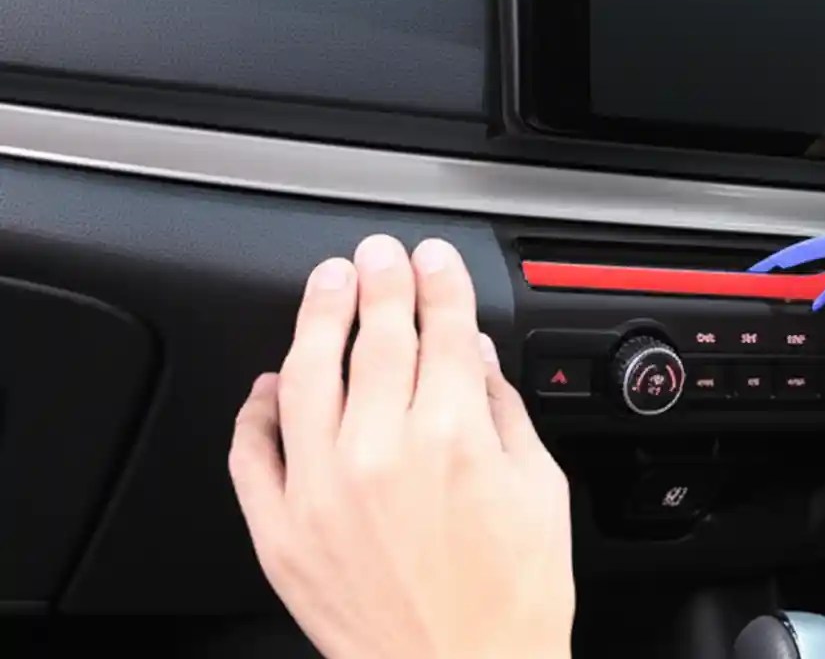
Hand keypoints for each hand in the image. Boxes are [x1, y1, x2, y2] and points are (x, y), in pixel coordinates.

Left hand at [227, 235, 573, 658]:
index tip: (434, 260)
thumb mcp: (538, 492)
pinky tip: (269, 384)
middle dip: (381, 283)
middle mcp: (381, 454)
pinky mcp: (281, 533)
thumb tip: (476, 357)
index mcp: (454, 438)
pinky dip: (257, 410)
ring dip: (316, 318)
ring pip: (305, 375)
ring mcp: (321, 492)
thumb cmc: (512, 603)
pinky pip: (252, 452)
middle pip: (374, 339)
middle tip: (378, 255)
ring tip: (326, 287)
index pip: (442, 330)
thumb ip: (504, 413)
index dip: (439, 283)